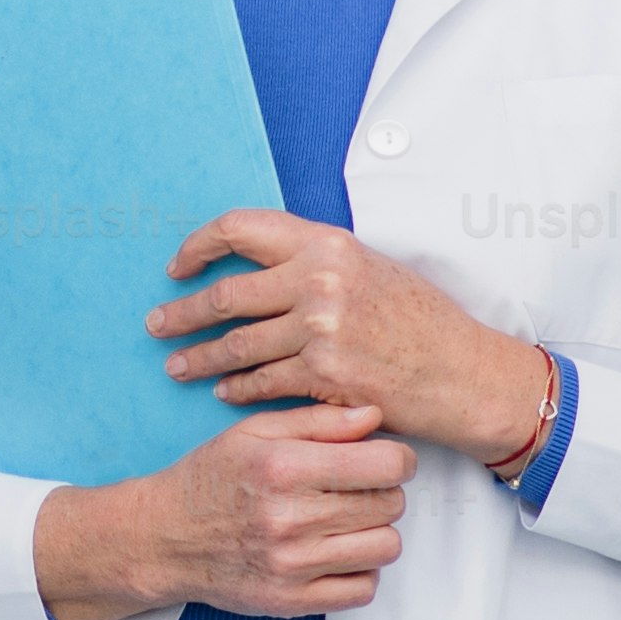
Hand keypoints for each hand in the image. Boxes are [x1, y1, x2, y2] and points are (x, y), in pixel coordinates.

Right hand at [37, 401, 417, 619]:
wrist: (162, 539)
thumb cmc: (208, 481)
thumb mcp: (254, 432)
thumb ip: (318, 421)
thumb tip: (375, 416)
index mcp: (283, 468)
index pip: (387, 465)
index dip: (398, 458)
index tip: (386, 459)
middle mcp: (289, 519)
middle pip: (390, 504)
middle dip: (383, 490)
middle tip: (357, 488)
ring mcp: (292, 566)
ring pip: (386, 547)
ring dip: (375, 531)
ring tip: (347, 521)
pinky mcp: (293, 602)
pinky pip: (363, 589)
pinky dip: (359, 571)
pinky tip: (334, 552)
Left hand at [150, 210, 548, 466]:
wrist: (462, 372)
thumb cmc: (421, 322)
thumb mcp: (368, 268)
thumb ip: (314, 262)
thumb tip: (259, 265)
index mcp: (327, 243)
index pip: (241, 228)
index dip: (199, 246)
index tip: (179, 266)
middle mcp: (320, 280)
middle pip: (225, 294)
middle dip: (181, 313)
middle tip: (157, 324)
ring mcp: (320, 329)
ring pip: (236, 344)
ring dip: (199, 357)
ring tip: (176, 365)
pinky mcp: (323, 374)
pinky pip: (260, 382)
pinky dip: (235, 389)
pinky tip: (222, 391)